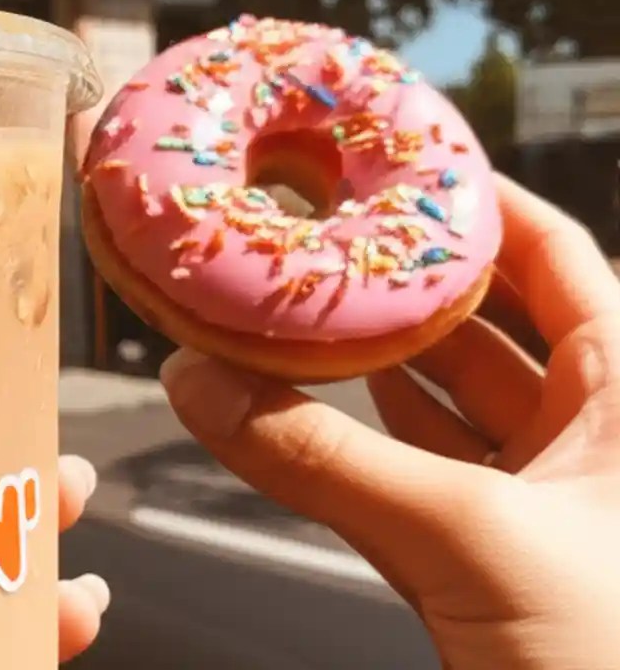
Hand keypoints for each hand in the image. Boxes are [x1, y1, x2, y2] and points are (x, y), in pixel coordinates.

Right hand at [160, 174, 619, 669]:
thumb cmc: (608, 658)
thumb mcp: (469, 541)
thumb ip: (325, 463)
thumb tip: (202, 386)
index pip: (557, 259)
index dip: (478, 204)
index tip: (392, 162)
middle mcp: (583, 441)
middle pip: (480, 326)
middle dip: (394, 284)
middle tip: (314, 232)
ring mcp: (525, 504)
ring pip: (428, 407)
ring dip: (354, 368)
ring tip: (283, 310)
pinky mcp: (471, 562)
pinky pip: (396, 478)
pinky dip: (342, 446)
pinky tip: (288, 409)